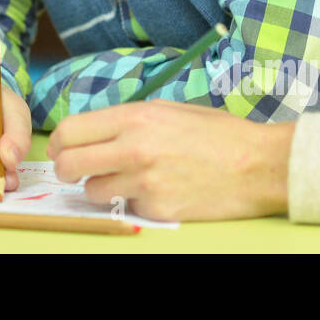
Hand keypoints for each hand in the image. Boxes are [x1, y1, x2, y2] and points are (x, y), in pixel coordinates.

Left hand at [47, 101, 292, 220]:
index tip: (61, 149)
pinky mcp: (157, 210)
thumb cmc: (219, 134)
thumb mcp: (170, 109)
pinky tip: (157, 191)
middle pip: (69, 164)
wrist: (259, 165)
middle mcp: (133, 148)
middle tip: (76, 171)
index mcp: (135, 117)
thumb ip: (129, 120)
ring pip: (91, 191)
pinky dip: (133, 202)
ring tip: (124, 180)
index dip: (59, 143)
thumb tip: (94, 131)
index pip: (70, 130)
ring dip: (100, 188)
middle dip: (66, 169)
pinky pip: (125, 207)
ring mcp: (144, 182)